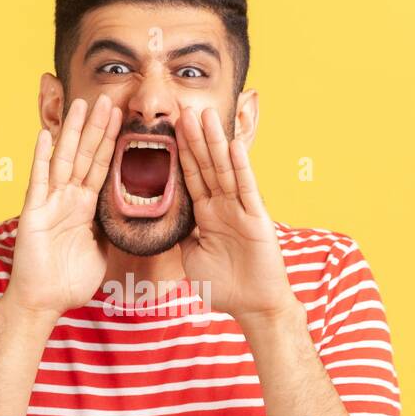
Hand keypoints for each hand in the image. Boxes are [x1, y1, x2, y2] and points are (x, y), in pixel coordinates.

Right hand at [4, 96, 121, 318]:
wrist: (44, 302)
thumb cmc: (70, 281)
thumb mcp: (102, 251)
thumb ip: (113, 230)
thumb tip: (137, 218)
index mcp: (85, 207)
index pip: (101, 167)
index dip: (111, 143)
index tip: (122, 118)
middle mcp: (67, 199)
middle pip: (85, 156)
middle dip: (97, 128)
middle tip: (108, 99)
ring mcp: (50, 202)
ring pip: (64, 159)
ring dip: (73, 132)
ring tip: (81, 105)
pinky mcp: (34, 212)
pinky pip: (39, 180)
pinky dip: (41, 157)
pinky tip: (45, 133)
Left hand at [175, 107, 298, 321]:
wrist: (253, 306)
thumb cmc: (224, 286)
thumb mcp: (191, 257)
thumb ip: (179, 235)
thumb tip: (157, 222)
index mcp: (206, 214)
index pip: (190, 177)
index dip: (180, 153)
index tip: (169, 128)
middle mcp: (223, 206)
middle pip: (205, 166)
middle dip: (195, 138)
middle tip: (183, 109)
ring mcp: (241, 209)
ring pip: (224, 170)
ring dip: (214, 143)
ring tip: (205, 116)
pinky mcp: (257, 218)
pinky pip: (246, 189)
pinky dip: (240, 168)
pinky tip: (233, 146)